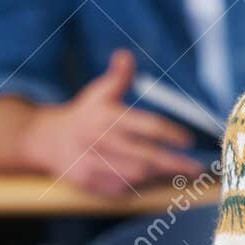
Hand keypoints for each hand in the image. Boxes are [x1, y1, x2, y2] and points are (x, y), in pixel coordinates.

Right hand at [22, 50, 206, 195]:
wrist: (47, 141)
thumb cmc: (84, 114)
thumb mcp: (99, 92)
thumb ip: (118, 75)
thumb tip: (125, 55)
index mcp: (107, 116)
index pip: (147, 126)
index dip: (171, 134)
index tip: (188, 140)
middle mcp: (100, 140)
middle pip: (145, 157)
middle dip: (174, 164)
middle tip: (196, 169)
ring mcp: (93, 163)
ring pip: (135, 176)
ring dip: (159, 177)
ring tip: (180, 176)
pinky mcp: (89, 182)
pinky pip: (121, 189)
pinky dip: (140, 187)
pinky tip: (155, 183)